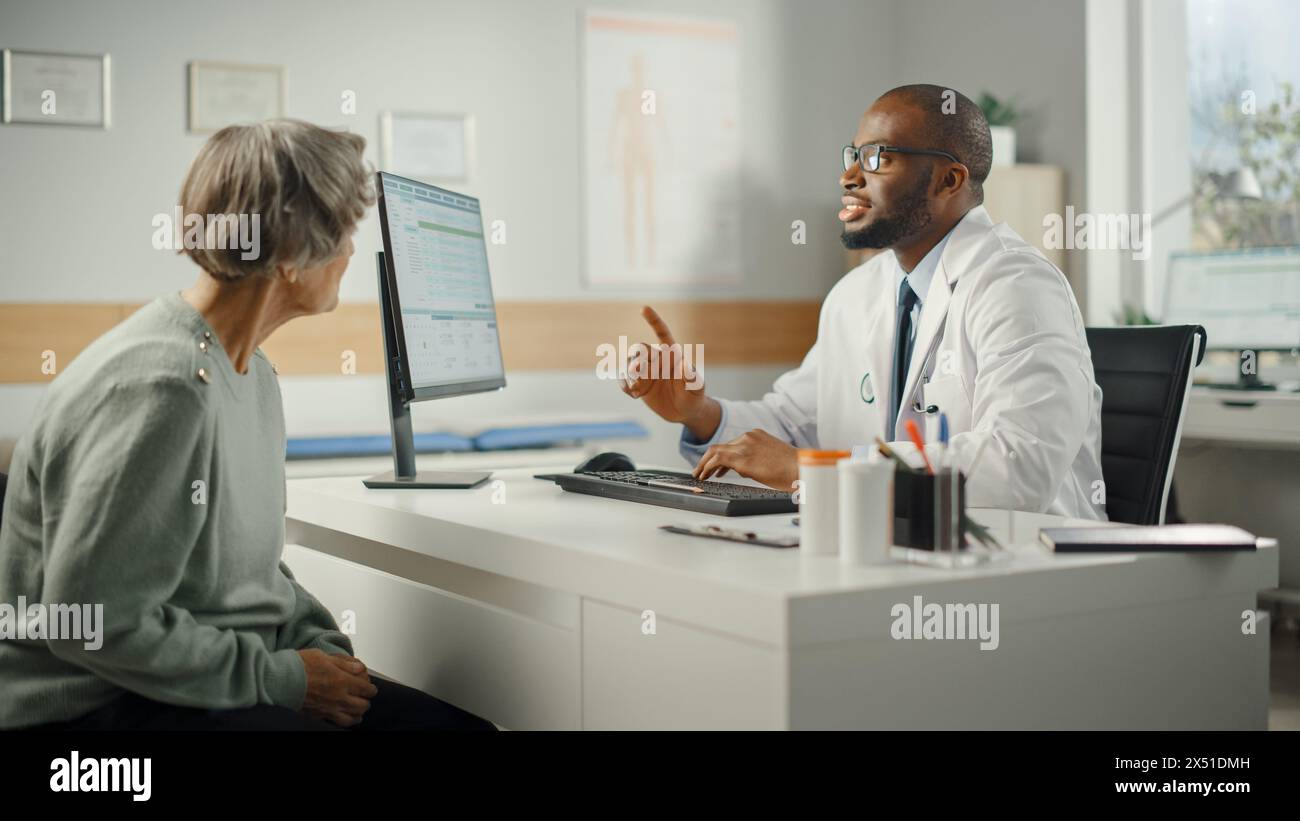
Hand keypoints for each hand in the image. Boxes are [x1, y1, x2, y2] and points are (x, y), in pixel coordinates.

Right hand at [298, 649, 377, 726]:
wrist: (280, 681)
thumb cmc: (299, 666)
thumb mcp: (324, 657)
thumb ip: (344, 664)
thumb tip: (359, 668)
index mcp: (342, 681)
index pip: (366, 689)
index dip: (371, 689)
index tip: (371, 688)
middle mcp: (339, 697)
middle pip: (362, 705)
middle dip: (366, 701)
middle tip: (365, 697)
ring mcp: (329, 709)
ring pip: (352, 718)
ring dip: (358, 714)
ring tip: (359, 711)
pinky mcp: (319, 716)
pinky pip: (338, 723)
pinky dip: (345, 721)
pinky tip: (345, 718)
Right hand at [620, 306, 718, 438]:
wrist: (685, 412)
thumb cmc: (694, 397)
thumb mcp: (697, 388)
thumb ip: (691, 377)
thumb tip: (683, 363)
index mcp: (672, 354)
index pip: (662, 333)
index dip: (654, 320)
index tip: (644, 308)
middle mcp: (657, 359)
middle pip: (639, 349)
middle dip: (636, 359)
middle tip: (640, 374)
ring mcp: (646, 371)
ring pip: (629, 364)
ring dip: (629, 375)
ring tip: (637, 389)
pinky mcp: (638, 383)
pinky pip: (624, 379)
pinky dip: (624, 385)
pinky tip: (633, 394)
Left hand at [692, 429, 799, 490]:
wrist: (802, 469)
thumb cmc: (793, 468)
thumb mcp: (772, 459)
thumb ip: (756, 460)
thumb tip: (743, 469)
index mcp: (757, 435)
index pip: (732, 444)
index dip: (720, 457)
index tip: (715, 467)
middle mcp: (749, 436)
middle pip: (721, 446)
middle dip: (708, 460)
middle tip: (701, 471)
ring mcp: (744, 446)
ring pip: (715, 451)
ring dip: (704, 464)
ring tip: (699, 475)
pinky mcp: (742, 458)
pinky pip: (717, 460)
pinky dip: (707, 467)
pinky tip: (704, 476)